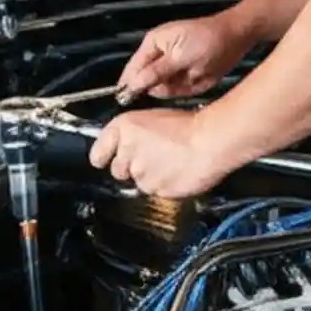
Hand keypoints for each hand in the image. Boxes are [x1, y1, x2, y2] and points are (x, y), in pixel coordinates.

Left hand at [88, 108, 225, 197]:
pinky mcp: (157, 191)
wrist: (213, 141)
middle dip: (133, 167)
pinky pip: (158, 192)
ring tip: (174, 163)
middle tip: (155, 156)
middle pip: (118, 170)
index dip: (105, 156)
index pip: (98, 154)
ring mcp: (140, 174)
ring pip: (140, 182)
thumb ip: (136, 135)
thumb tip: (133, 145)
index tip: (108, 159)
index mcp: (123, 128)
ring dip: (152, 176)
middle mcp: (126, 152)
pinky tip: (181, 172)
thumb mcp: (157, 118)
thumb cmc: (193, 125)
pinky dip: (167, 185)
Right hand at [119, 11, 254, 99]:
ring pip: (166, 88)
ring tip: (197, 73)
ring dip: (181, 87)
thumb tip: (133, 85)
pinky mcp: (186, 75)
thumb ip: (157, 72)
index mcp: (153, 45)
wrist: (238, 37)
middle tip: (184, 78)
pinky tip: (202, 76)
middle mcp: (159, 56)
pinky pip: (182, 89)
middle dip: (165, 86)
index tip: (131, 99)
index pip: (133, 69)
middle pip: (149, 82)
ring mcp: (173, 66)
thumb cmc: (209, 40)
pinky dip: (191, 87)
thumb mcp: (181, 57)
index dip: (131, 85)